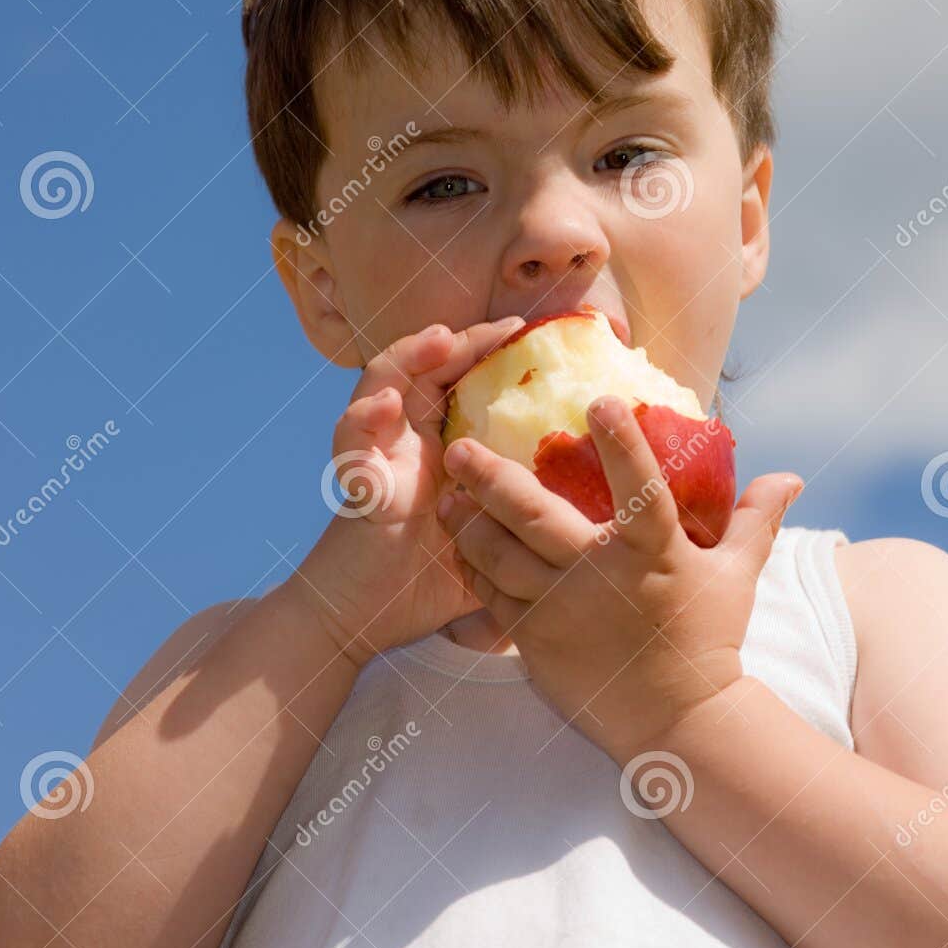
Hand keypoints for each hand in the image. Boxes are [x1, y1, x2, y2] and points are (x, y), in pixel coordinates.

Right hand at [289, 315, 525, 667]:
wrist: (364, 619)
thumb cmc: (427, 582)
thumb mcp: (492, 542)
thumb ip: (525, 519)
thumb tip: (597, 515)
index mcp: (437, 445)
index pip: (457, 380)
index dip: (487, 352)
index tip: (527, 334)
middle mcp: (404, 440)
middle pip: (424, 368)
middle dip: (459, 341)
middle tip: (501, 329)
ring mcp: (376, 455)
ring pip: (380, 384)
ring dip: (407, 356)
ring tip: (438, 340)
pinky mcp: (354, 484)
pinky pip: (350, 444)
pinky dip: (361, 420)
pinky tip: (383, 406)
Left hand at [437, 393, 803, 764]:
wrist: (677, 722)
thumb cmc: (707, 642)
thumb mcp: (736, 577)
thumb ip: (754, 521)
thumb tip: (790, 476)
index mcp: (652, 551)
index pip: (640, 487)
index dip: (621, 443)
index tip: (599, 400)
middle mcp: (600, 575)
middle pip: (534, 516)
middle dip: (490, 477)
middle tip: (459, 446)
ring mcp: (562, 609)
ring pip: (498, 555)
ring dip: (468, 523)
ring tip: (448, 497)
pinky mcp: (536, 639)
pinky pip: (491, 597)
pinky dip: (473, 570)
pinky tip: (460, 548)